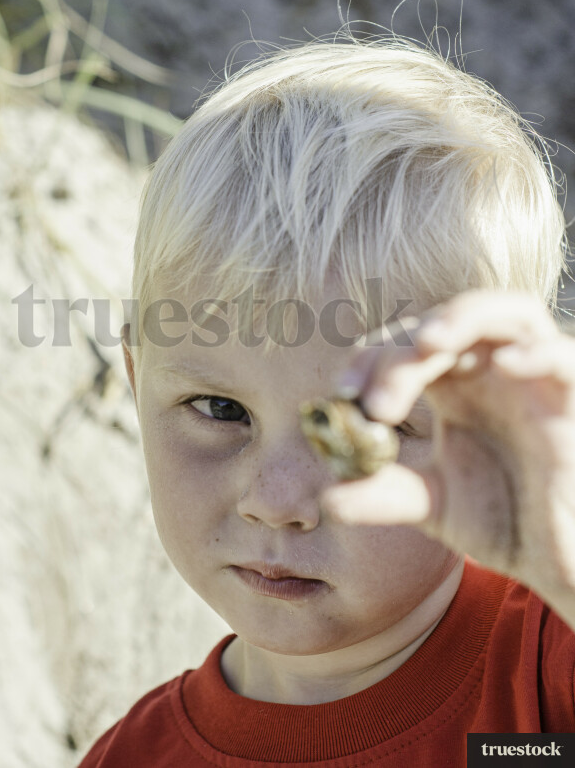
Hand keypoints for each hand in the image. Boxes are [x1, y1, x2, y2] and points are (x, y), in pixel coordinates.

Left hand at [323, 290, 574, 619]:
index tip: (341, 394)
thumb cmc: (504, 520)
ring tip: (426, 344)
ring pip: (507, 313)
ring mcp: (535, 379)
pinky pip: (566, 358)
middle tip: (374, 402)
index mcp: (454, 382)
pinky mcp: (574, 401)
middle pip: (443, 326)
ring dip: (463, 318)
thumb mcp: (431, 504)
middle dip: (401, 354)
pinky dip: (539, 352)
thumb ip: (382, 493)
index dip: (370, 360)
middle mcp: (492, 369)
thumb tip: (327, 498)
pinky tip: (506, 365)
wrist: (560, 563)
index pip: (404, 345)